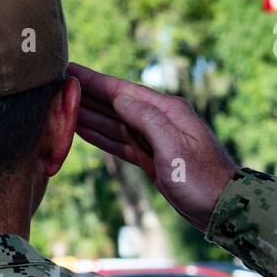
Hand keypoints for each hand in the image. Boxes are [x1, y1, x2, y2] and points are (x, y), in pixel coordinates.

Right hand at [68, 62, 238, 231]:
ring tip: (60, 104)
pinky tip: (81, 129)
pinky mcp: (150, 158)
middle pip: (114, 104)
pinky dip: (98, 135)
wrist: (221, 208)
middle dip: (85, 94)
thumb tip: (119, 97)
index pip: (122, 90)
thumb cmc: (202, 178)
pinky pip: (118, 142)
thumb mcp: (174, 148)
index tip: (68, 69)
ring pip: (112, 123)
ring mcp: (153, 139)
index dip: (94, 80)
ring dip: (87, 114)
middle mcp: (158, 120)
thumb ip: (147, 120)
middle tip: (54, 84)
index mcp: (166, 110)